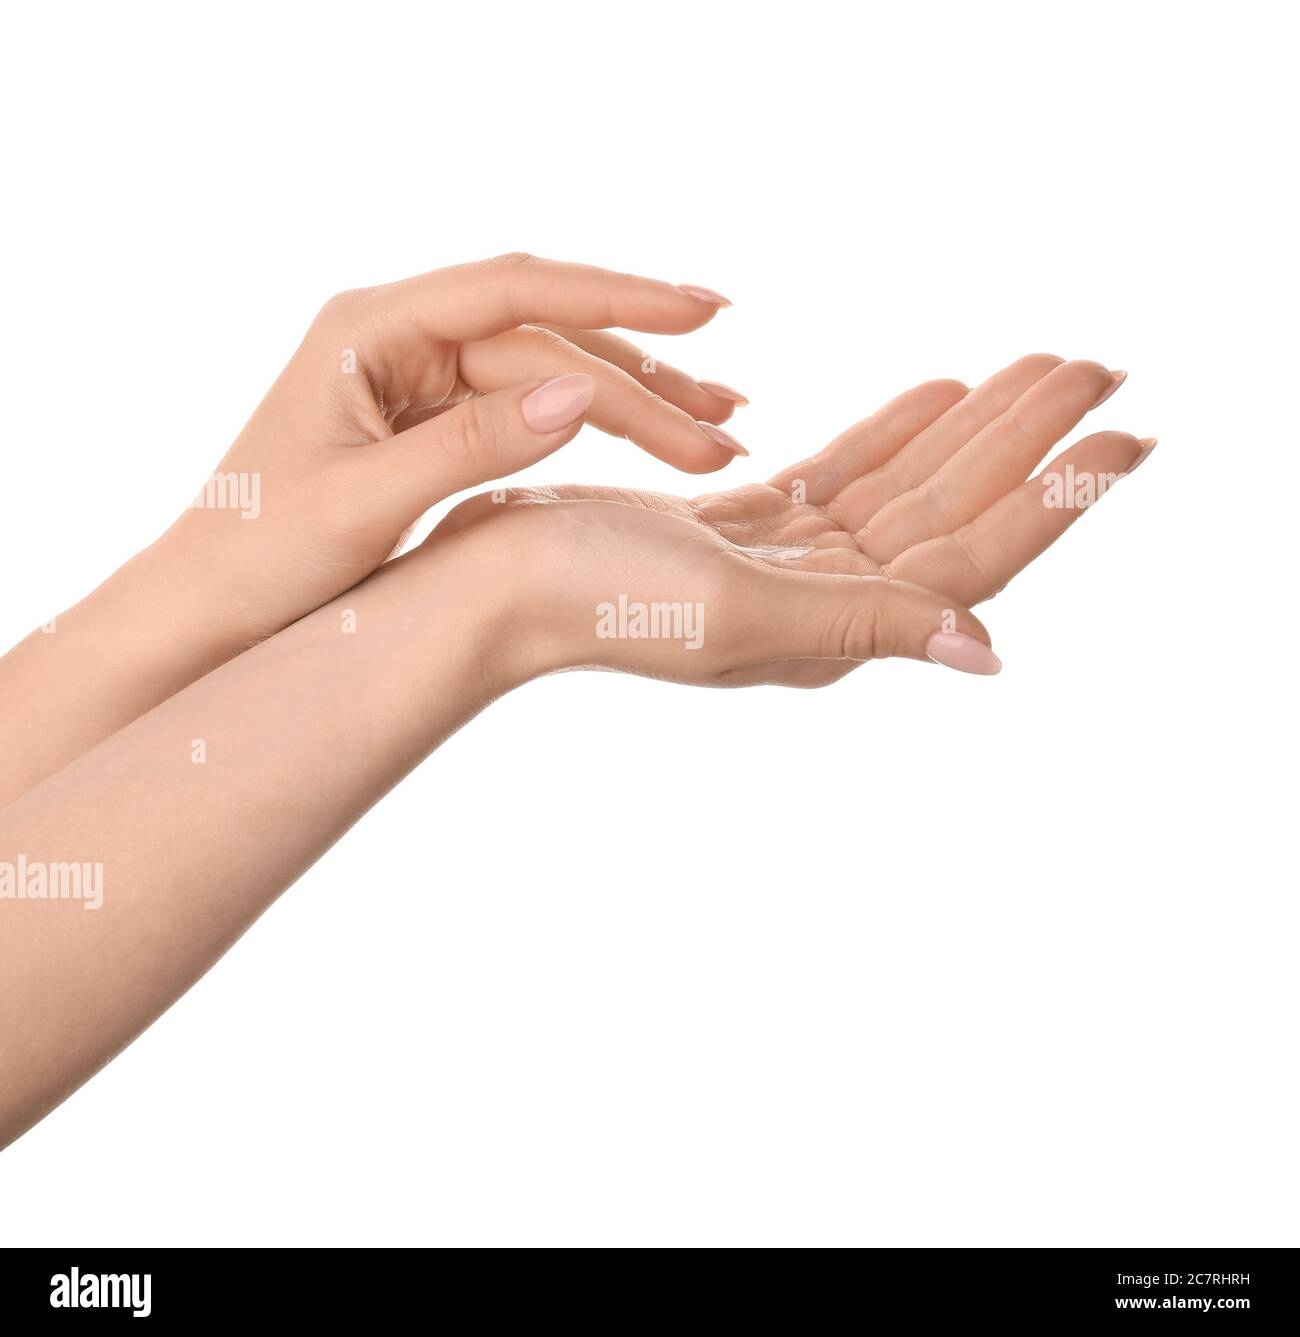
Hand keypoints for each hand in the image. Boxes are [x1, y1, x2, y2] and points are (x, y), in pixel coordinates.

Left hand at [163, 253, 746, 642]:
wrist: (207, 611)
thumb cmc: (259, 557)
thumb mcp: (366, 503)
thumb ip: (474, 445)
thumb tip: (579, 394)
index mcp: (368, 330)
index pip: (514, 291)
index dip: (614, 300)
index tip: (698, 315)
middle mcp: (399, 339)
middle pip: (546, 337)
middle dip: (644, 375)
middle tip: (732, 409)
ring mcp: (419, 381)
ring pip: (548, 374)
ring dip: (635, 401)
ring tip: (721, 428)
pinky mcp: (434, 423)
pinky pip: (529, 412)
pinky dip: (594, 430)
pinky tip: (653, 439)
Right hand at [426, 354, 1150, 685]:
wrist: (487, 588)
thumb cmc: (592, 598)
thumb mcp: (737, 607)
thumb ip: (866, 621)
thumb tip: (986, 654)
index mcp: (832, 627)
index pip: (973, 556)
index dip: (1053, 496)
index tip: (1125, 433)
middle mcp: (821, 604)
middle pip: (951, 511)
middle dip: (1025, 440)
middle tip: (1098, 366)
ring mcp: (784, 566)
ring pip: (902, 487)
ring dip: (969, 428)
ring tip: (1033, 367)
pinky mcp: (743, 531)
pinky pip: (841, 477)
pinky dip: (890, 432)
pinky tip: (931, 392)